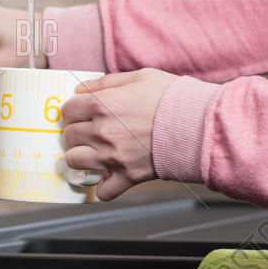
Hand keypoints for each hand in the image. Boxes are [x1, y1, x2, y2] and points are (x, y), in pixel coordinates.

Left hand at [61, 69, 176, 200]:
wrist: (199, 124)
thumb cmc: (172, 97)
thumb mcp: (140, 77)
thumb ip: (107, 82)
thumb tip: (82, 89)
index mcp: (103, 105)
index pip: (68, 109)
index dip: (73, 109)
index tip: (79, 111)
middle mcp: (102, 131)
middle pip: (69, 134)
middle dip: (76, 131)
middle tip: (88, 129)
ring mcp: (113, 156)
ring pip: (74, 160)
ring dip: (80, 156)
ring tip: (91, 151)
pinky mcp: (128, 176)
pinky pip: (103, 191)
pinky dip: (102, 186)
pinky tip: (108, 176)